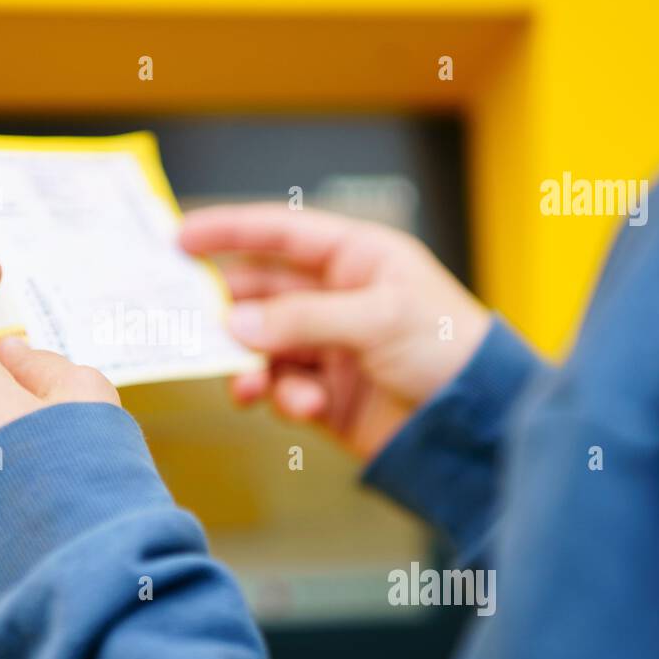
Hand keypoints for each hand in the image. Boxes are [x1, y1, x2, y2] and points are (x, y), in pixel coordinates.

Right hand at [181, 204, 490, 460]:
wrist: (479, 426)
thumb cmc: (449, 349)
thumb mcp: (378, 319)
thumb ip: (302, 318)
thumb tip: (235, 324)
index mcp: (356, 259)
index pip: (282, 235)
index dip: (230, 232)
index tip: (180, 238)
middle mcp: (337, 298)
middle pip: (261, 294)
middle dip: (229, 312)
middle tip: (191, 327)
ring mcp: (329, 347)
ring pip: (262, 347)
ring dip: (251, 364)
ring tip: (249, 384)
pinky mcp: (325, 394)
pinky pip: (280, 388)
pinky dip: (280, 396)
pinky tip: (300, 405)